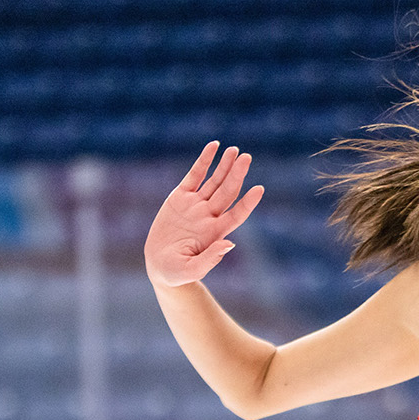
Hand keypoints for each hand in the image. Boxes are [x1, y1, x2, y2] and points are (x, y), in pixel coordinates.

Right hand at [144, 141, 264, 288]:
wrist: (159, 265)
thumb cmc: (177, 273)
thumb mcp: (190, 270)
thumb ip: (210, 259)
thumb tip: (228, 244)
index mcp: (215, 232)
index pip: (237, 214)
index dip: (248, 202)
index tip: (259, 189)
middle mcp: (209, 215)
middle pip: (227, 191)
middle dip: (237, 174)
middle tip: (246, 157)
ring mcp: (196, 204)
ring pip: (214, 180)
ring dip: (225, 166)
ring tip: (235, 150)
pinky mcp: (181, 197)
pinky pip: (195, 174)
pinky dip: (204, 160)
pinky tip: (214, 146)